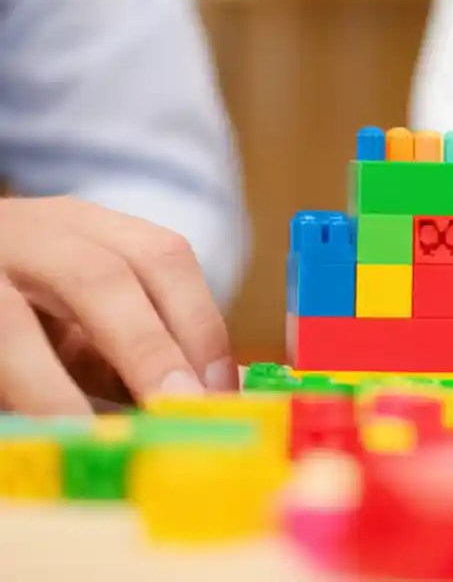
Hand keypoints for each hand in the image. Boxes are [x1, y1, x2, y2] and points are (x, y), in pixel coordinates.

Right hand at [0, 197, 233, 413]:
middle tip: (178, 410)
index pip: (161, 256)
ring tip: (86, 438)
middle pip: (100, 276)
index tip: (218, 390)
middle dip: (146, 348)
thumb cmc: (21, 307)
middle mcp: (26, 230)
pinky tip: (32, 432)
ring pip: (10, 322)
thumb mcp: (80, 317)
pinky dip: (16, 393)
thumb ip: (133, 350)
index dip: (199, 323)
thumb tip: (206, 401)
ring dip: (52, 387)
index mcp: (82, 227)